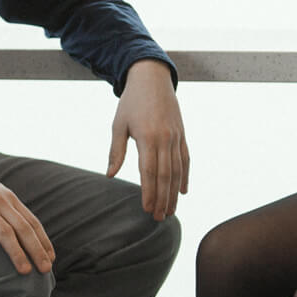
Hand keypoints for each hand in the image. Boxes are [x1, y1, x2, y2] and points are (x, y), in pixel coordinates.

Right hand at [0, 158, 54, 273]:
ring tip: (24, 271)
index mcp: (11, 200)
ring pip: (5, 232)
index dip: (43, 241)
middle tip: (45, 270)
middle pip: (23, 228)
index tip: (51, 259)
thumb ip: (11, 211)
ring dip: (16, 253)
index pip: (32, 222)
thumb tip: (27, 234)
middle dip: (36, 250)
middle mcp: (0, 202)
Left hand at [108, 59, 189, 220]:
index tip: (147, 209)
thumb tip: (110, 176)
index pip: (149, 171)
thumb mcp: (119, 124)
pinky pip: (185, 159)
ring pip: (178, 170)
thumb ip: (116, 151)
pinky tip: (182, 191)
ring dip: (174, 193)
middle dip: (162, 198)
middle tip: (159, 218)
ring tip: (170, 211)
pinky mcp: (182, 134)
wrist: (152, 78)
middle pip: (166, 175)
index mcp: (147, 137)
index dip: (149, 192)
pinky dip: (185, 176)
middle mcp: (165, 139)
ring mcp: (176, 137)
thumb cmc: (131, 102)